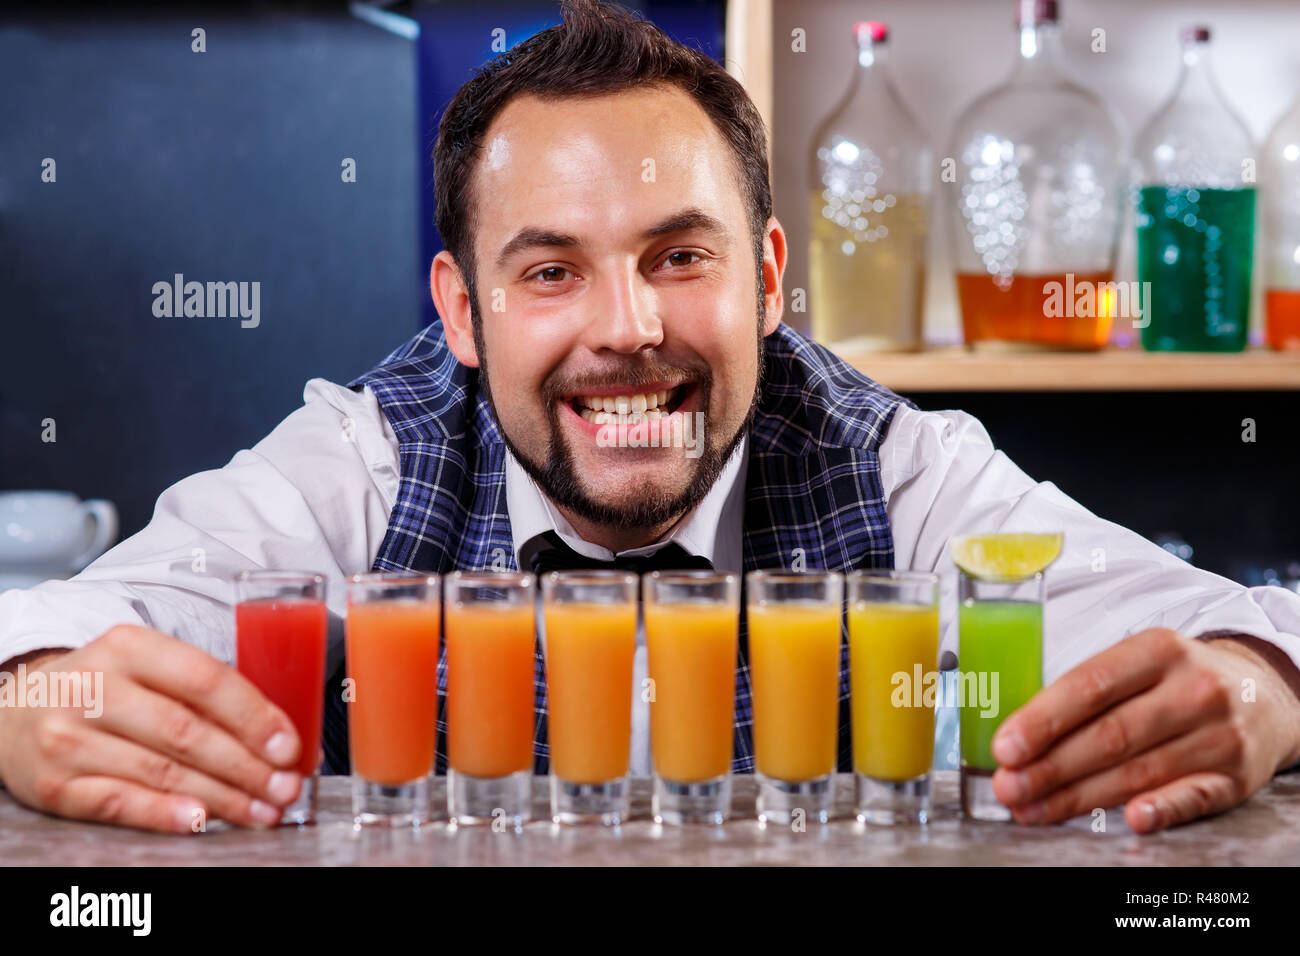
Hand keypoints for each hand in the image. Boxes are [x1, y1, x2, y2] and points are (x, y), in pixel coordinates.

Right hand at [0, 625, 303, 833]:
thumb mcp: (148, 668)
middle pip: (186, 732)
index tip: (288, 747)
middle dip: (246, 765)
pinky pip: (119, 802)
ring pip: (160, 771)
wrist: (17, 711)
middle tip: (285, 787)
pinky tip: (201, 820)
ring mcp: (69, 738)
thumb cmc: (106, 689)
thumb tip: (280, 737)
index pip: (205, 680)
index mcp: (130, 646)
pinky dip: (164, 814)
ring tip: (261, 809)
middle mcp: (95, 687)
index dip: (254, 717)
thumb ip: (207, 694)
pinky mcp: (53, 784)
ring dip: (221, 797)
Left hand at [990, 627, 1299, 832]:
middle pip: (1110, 734)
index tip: (1005, 748)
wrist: (1261, 696)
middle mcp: (1193, 689)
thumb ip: (1086, 691)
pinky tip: (1131, 819)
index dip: (1043, 719)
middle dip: (1051, 766)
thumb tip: (1017, 735)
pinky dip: (1162, 809)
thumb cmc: (1174, 681)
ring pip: (1139, 771)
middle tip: (1009, 787)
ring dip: (1079, 796)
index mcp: (1157, 650)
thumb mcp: (1138, 663)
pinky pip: (1194, 797)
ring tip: (1033, 807)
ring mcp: (1218, 735)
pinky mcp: (1236, 778)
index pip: (1090, 686)